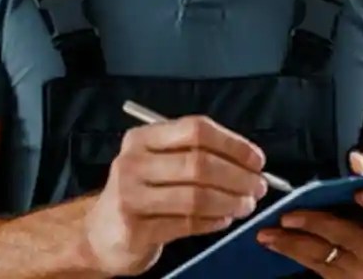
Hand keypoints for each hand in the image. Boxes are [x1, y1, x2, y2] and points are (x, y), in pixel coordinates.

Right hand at [80, 116, 269, 275]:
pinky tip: (224, 220)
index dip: (233, 144)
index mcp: (142, 137)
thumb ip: (198, 154)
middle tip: (259, 187)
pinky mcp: (134, 230)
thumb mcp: (160, 162)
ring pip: (196, 197)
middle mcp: (132, 163)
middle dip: (238, 177)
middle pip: (199, 164)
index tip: (257, 161)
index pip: (196, 129)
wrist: (102, 233)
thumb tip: (251, 163)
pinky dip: (214, 222)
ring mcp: (130, 197)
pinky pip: (187, 223)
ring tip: (247, 206)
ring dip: (231, 202)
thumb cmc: (143, 191)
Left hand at [256, 152, 362, 277]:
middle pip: (347, 235)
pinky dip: (297, 257)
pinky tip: (278, 246)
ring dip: (293, 246)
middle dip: (316, 225)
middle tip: (288, 216)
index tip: (362, 192)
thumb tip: (355, 161)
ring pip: (325, 258)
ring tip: (267, 235)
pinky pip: (320, 270)